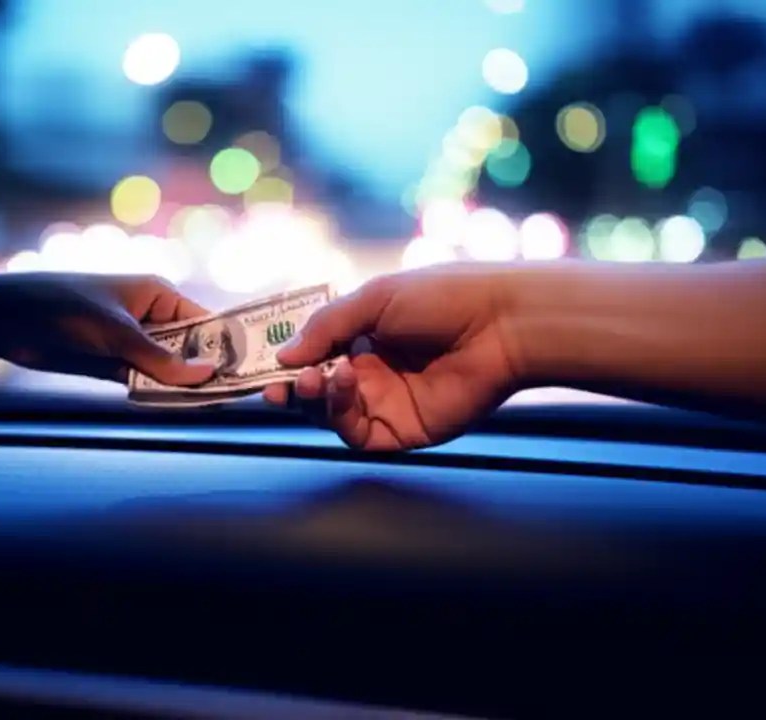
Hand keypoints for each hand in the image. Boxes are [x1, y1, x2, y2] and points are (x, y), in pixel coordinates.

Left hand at [0, 273, 214, 385]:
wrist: (8, 321)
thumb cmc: (65, 309)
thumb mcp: (118, 334)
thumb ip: (160, 359)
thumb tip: (206, 375)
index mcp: (157, 294)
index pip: (204, 320)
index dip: (223, 344)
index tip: (245, 369)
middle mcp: (149, 317)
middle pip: (189, 348)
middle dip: (205, 370)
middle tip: (232, 395)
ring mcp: (131, 343)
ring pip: (168, 368)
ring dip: (182, 386)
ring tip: (210, 406)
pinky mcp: (113, 365)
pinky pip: (144, 381)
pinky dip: (157, 393)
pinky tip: (177, 406)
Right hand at [263, 265, 521, 449]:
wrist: (501, 324)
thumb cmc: (444, 298)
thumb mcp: (375, 298)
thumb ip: (326, 326)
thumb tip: (283, 356)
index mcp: (366, 336)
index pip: (315, 354)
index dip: (288, 360)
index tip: (264, 361)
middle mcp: (373, 372)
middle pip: (315, 391)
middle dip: (292, 387)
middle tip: (278, 384)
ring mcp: (386, 403)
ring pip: (329, 415)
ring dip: (314, 397)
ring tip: (317, 377)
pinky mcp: (402, 430)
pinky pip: (356, 433)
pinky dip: (339, 413)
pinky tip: (344, 384)